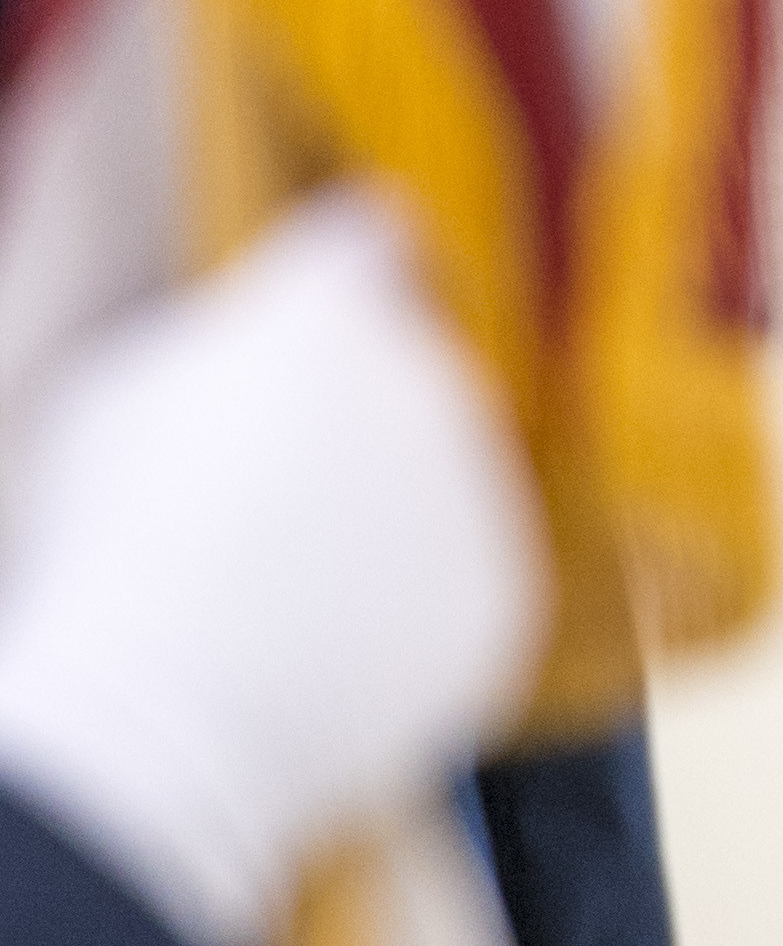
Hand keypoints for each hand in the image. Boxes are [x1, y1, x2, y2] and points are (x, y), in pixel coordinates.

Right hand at [0, 193, 548, 945]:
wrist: (172, 704)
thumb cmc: (112, 539)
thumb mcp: (113, 398)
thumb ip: (203, 342)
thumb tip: (245, 336)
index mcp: (331, 305)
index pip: (370, 241)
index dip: (357, 261)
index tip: (357, 276)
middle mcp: (431, 376)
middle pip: (413, 375)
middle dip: (360, 421)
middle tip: (272, 497)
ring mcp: (483, 487)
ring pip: (444, 488)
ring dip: (389, 523)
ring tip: (282, 590)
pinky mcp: (506, 593)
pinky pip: (464, 587)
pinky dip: (412, 614)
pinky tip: (328, 644)